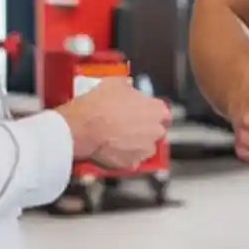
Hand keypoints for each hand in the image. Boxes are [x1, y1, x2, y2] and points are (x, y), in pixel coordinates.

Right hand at [55, 78, 171, 169]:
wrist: (83, 127)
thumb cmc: (99, 105)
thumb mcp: (115, 83)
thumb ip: (128, 87)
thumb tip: (127, 86)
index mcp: (156, 109)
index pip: (164, 114)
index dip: (152, 113)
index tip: (144, 113)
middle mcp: (155, 131)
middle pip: (156, 132)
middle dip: (145, 130)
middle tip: (127, 125)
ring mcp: (145, 150)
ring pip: (145, 148)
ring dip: (135, 144)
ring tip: (117, 138)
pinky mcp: (131, 164)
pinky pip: (130, 161)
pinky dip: (123, 157)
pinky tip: (111, 149)